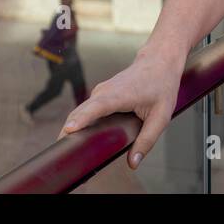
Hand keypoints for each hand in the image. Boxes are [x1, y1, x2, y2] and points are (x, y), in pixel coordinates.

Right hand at [58, 42, 185, 169]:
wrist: (159, 61)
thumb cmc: (161, 85)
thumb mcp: (161, 115)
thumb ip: (147, 140)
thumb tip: (133, 162)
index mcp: (120, 95)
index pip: (97, 107)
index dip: (82, 119)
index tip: (69, 130)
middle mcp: (105, 91)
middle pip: (80, 112)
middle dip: (68, 132)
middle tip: (61, 154)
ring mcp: (99, 92)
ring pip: (79, 111)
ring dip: (70, 128)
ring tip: (64, 150)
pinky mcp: (99, 95)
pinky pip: (84, 110)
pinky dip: (77, 123)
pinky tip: (75, 138)